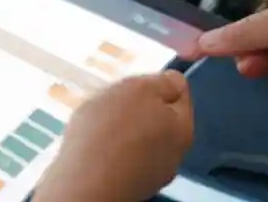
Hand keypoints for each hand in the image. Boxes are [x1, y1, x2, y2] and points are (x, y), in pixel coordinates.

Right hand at [35, 71, 193, 201]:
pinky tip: (94, 147)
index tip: (133, 85)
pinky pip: (123, 156)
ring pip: (139, 137)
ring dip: (122, 128)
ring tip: (98, 126)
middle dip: (137, 106)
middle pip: (159, 116)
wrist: (84, 184)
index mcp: (183, 129)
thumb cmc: (111, 130)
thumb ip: (163, 82)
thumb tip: (175, 83)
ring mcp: (152, 174)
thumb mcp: (140, 89)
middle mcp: (175, 155)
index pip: (179, 92)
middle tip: (113, 103)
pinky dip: (110, 148)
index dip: (156, 81)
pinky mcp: (129, 185)